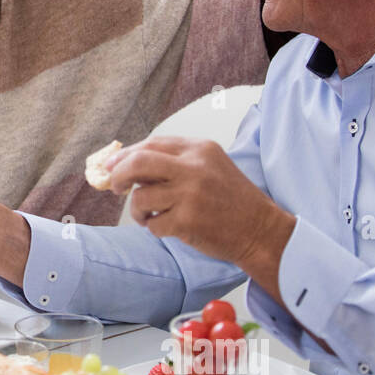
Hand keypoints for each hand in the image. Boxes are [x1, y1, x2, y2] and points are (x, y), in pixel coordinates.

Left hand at [107, 137, 294, 286]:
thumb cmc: (232, 199)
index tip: (113, 166)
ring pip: (140, 197)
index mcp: (199, 149)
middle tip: (116, 187)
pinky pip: (153, 224)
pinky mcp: (187, 221)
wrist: (261, 230)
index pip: (151, 144)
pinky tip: (165, 227)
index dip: (125, 155)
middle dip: (119, 174)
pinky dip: (153, 227)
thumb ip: (175, 161)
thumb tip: (127, 162)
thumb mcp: (210, 166)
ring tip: (147, 215)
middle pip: (138, 162)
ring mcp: (190, 194)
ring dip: (137, 209)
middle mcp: (194, 167)